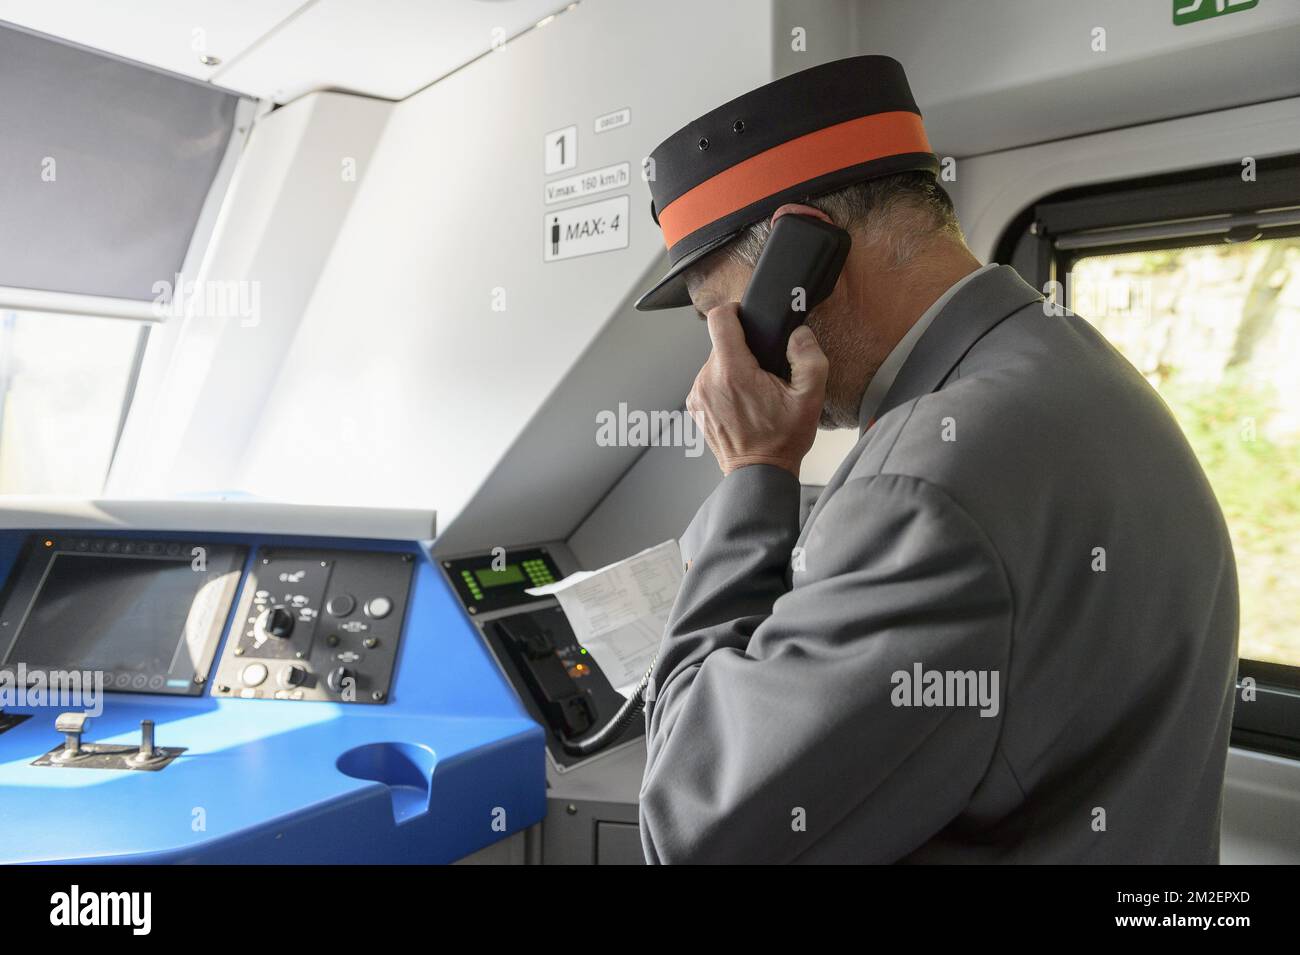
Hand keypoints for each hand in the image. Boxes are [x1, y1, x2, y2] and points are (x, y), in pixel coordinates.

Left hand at [686, 305, 827, 476]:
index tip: (748, 317)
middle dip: (743, 349)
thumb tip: (798, 333)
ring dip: (734, 368)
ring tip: (754, 391)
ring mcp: (698, 393)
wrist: (759, 473)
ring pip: (716, 362)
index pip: (720, 318)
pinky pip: (709, 380)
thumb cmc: (782, 439)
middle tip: (764, 371)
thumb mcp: (810, 398)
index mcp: (733, 371)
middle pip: (721, 342)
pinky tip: (742, 402)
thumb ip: (808, 357)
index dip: (736, 311)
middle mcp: (708, 379)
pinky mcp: (695, 405)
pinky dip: (724, 385)